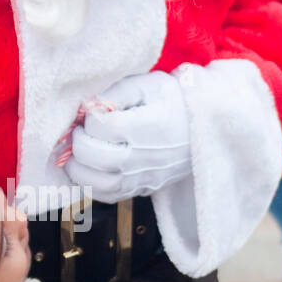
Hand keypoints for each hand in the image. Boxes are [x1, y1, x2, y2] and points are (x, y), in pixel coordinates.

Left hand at [63, 69, 191, 202]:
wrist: (203, 127)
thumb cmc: (174, 101)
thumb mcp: (148, 84)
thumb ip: (116, 92)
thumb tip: (88, 106)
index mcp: (147, 126)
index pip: (103, 127)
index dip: (89, 118)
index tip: (92, 111)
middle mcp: (145, 156)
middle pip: (96, 157)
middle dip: (78, 143)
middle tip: (79, 131)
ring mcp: (143, 177)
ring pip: (98, 183)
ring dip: (78, 168)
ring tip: (78, 153)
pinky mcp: (142, 189)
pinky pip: (109, 196)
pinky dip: (91, 185)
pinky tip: (88, 169)